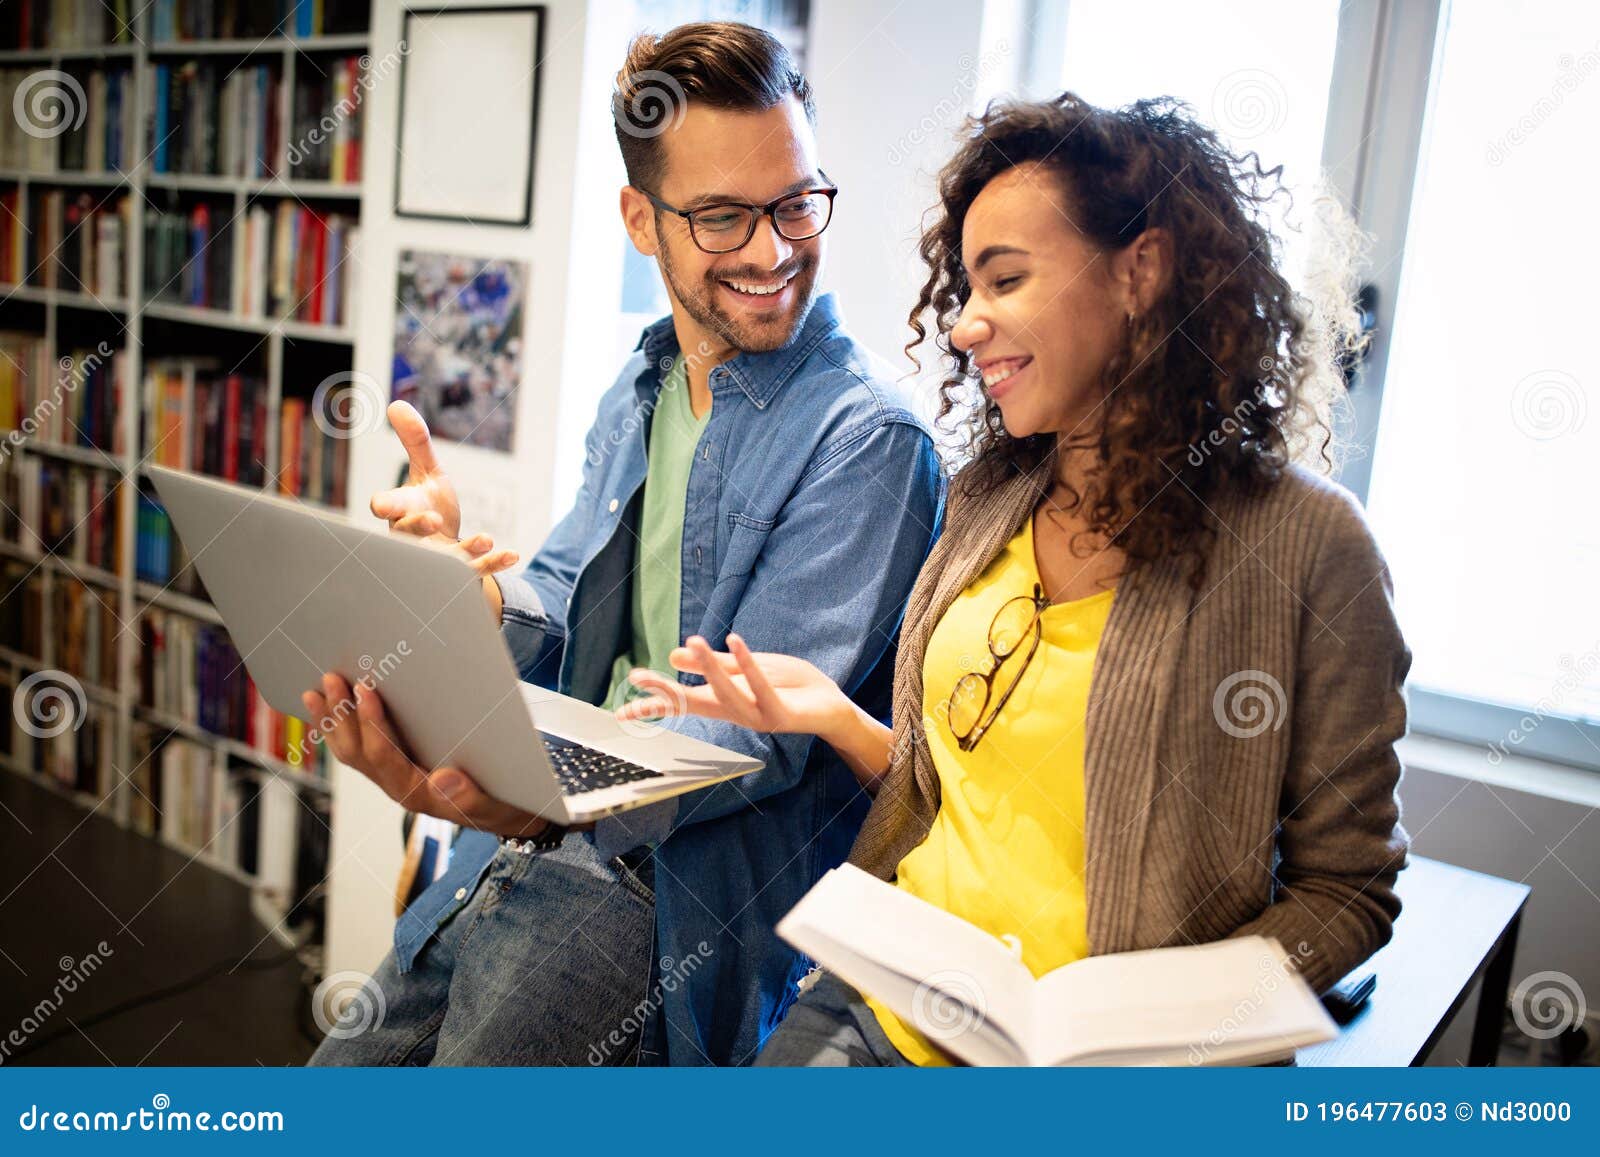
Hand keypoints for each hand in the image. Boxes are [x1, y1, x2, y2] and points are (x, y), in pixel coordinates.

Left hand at [303, 672, 548, 837]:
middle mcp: (396, 786)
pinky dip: (340, 727)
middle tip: (332, 679)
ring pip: (350, 752)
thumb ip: (470, 796)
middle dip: (342, 715)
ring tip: (315, 692)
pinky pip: (357, 750)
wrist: (500, 814)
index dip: (372, 723)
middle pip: (357, 753)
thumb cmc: (497, 803)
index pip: (384, 757)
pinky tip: (329, 708)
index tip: (366, 690)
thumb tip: (445, 779)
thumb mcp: (491, 803)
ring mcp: (390, 778)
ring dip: (332, 721)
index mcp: (416, 794)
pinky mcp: (390, 769)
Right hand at [369, 400, 517, 594]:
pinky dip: (494, 563)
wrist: (446, 541)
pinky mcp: (460, 571)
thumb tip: (397, 403)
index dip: (383, 505)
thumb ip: (414, 441)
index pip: (386, 506)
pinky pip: (477, 570)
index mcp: (401, 510)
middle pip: (409, 535)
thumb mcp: (426, 470)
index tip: (381, 505)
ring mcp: (436, 557)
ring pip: (445, 559)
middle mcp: (413, 537)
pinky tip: (513, 555)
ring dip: (464, 550)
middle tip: (431, 519)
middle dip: (417, 526)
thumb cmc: (428, 503)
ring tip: (485, 538)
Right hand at [616, 634, 851, 740]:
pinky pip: (761, 685)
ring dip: (709, 666)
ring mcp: (758, 715)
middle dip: (666, 692)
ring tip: (693, 640)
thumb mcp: (750, 667)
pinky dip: (748, 663)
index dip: (653, 704)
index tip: (620, 710)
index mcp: (725, 700)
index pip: (683, 701)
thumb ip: (717, 662)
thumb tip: (675, 653)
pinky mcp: (781, 713)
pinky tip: (735, 639)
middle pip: (695, 702)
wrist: (832, 706)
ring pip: (726, 693)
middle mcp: (736, 713)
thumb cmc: (791, 686)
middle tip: (637, 677)